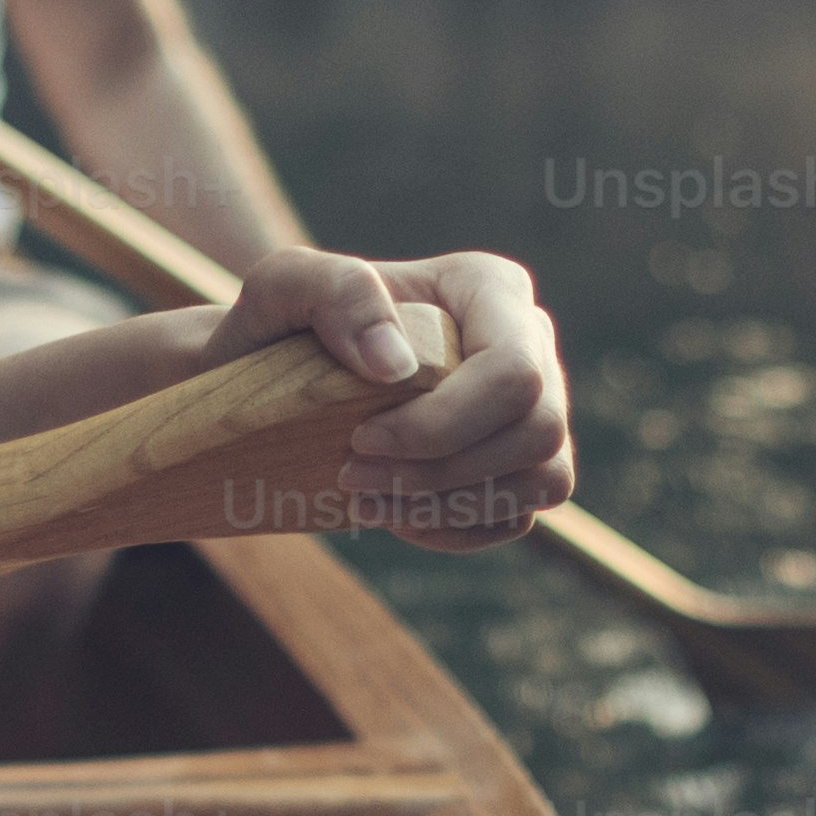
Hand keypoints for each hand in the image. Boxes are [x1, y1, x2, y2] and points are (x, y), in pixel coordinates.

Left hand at [213, 246, 572, 551]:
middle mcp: (529, 342)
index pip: (512, 370)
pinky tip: (394, 515)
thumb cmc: (283, 325)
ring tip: (366, 501)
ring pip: (543, 479)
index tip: (359, 439)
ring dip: (450, 506)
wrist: (272, 379)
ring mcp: (535, 405)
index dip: (445, 423)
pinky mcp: (520, 463)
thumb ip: (337, 293)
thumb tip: (395, 364)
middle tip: (352, 476)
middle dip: (442, 471)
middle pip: (538, 430)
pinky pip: (519, 515)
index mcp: (490, 288)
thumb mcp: (283, 286)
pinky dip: (457, 529)